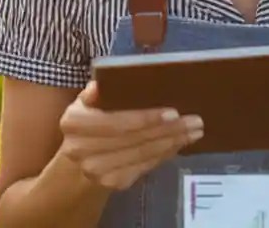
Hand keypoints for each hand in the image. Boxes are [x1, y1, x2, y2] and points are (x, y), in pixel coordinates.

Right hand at [57, 80, 203, 190]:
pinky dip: (165, 154)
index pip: (116, 122)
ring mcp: (96, 170)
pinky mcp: (112, 183)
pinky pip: (145, 166)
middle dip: (168, 130)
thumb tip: (101, 84)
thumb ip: (96, 91)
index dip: (145, 118)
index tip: (173, 112)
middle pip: (133, 139)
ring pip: (143, 155)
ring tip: (194, 131)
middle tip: (195, 121)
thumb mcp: (88, 100)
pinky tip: (179, 143)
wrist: (81, 155)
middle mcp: (80, 150)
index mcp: (73, 122)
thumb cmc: (91, 118)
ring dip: (172, 143)